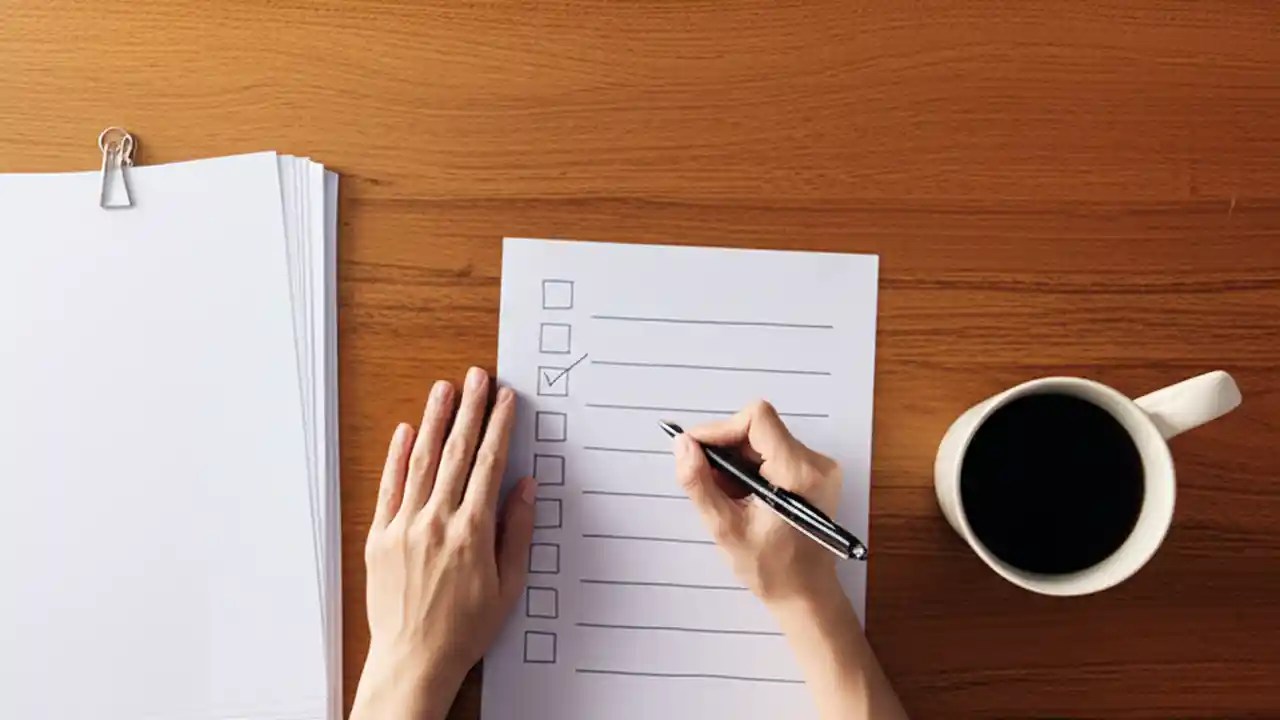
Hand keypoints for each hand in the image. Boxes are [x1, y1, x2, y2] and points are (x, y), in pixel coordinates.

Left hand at [351, 368, 534, 719]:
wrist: (414, 659)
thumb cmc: (464, 629)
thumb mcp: (508, 585)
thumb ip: (516, 531)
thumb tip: (524, 487)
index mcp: (472, 532)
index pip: (489, 464)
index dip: (499, 427)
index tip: (506, 401)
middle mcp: (436, 521)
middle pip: (457, 452)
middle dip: (470, 410)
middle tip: (478, 378)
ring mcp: (404, 526)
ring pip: (421, 460)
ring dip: (435, 420)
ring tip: (444, 389)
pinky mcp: (380, 537)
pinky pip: (389, 487)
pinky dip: (396, 456)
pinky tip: (405, 430)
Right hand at [674, 402, 908, 719]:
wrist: (807, 594)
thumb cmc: (770, 569)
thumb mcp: (726, 528)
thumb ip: (700, 484)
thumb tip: (682, 445)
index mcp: (799, 473)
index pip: (757, 419)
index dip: (720, 429)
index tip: (695, 450)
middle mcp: (816, 462)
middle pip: (758, 428)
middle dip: (725, 450)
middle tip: (707, 482)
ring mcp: (819, 467)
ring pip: (763, 439)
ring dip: (736, 461)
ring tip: (727, 496)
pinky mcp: (815, 473)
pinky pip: (774, 452)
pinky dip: (751, 467)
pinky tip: (743, 496)